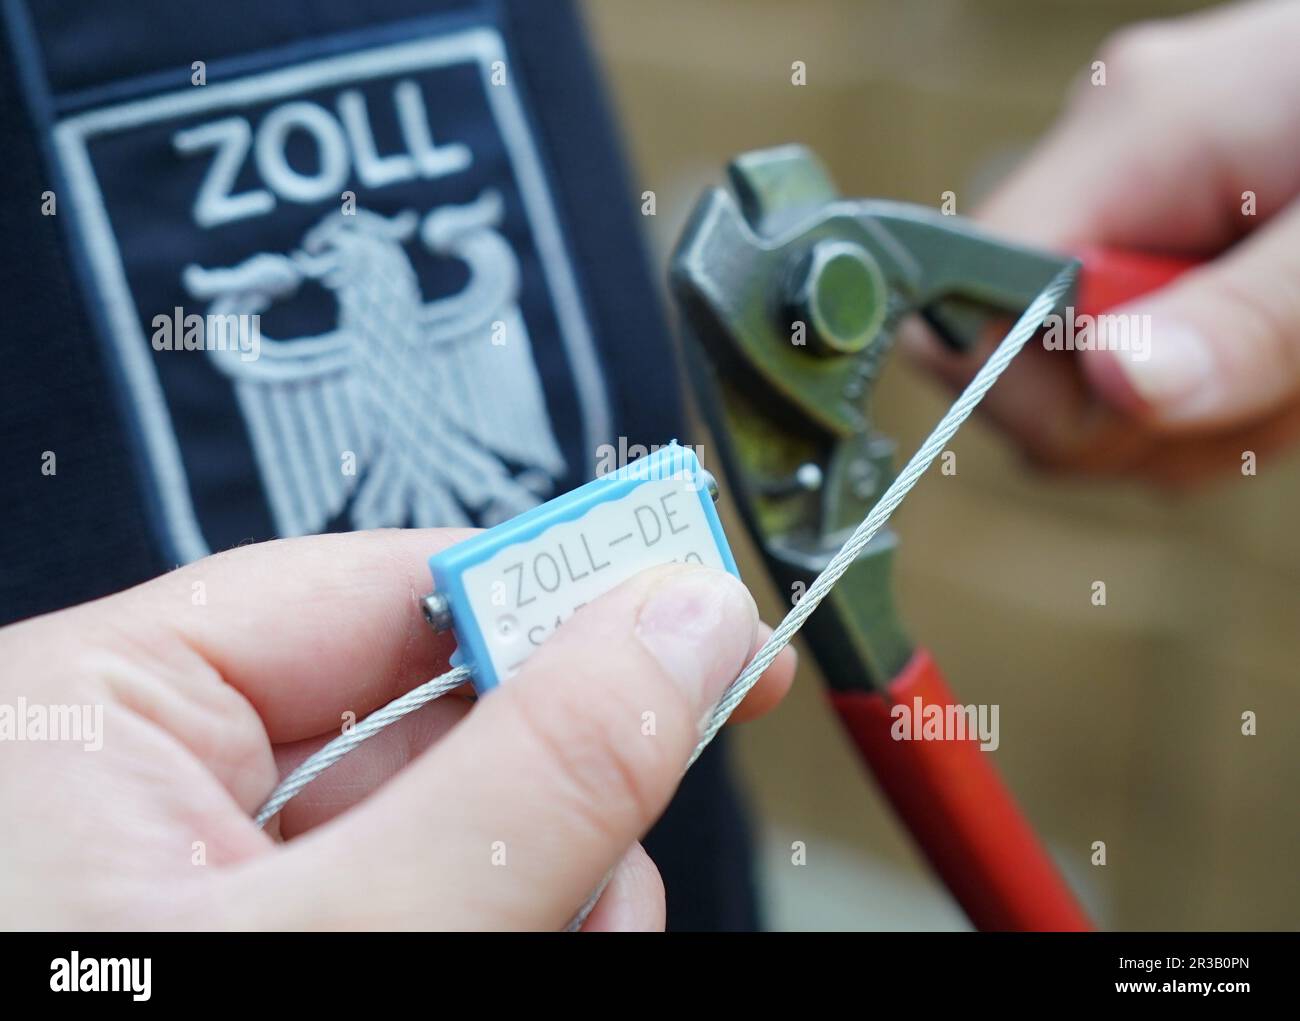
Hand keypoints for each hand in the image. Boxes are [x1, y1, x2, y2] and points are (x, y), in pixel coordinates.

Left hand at [0, 529, 794, 929]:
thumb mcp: (339, 938)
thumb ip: (528, 776)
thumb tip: (678, 628)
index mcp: (103, 716)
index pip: (382, 587)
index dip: (553, 588)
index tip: (692, 605)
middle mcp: (143, 791)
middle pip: (429, 716)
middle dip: (556, 774)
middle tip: (643, 810)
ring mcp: (202, 898)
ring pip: (442, 828)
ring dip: (546, 877)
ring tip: (580, 923)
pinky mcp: (254, 955)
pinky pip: (418, 906)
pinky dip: (503, 923)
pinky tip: (542, 941)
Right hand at [906, 0, 1299, 484]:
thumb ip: (1251, 316)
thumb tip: (1119, 386)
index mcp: (1132, 130)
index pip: (971, 282)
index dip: (1025, 377)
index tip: (1143, 405)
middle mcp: (1109, 172)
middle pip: (1014, 362)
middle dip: (1131, 420)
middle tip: (1267, 390)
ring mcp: (1135, 217)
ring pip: (1082, 395)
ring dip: (1193, 424)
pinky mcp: (1170, 259)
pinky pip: (1136, 383)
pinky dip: (1213, 409)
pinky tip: (1284, 362)